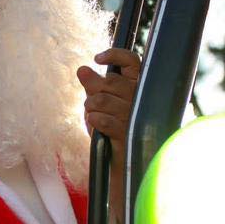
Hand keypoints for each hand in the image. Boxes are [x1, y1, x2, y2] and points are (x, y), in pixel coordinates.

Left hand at [76, 46, 140, 223]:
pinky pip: (99, 118)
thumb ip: (95, 86)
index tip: (97, 59)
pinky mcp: (126, 133)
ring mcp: (135, 116)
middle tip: (91, 107)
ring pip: (99, 99)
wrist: (127, 169)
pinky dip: (92, 121)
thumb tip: (83, 68)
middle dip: (92, 91)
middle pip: (108, 81)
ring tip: (94, 120)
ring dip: (89, 110)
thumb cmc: (115, 134)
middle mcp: (141, 100)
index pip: (132, 61)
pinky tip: (96, 128)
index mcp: (141, 88)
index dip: (115, 54)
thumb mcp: (105, 107)